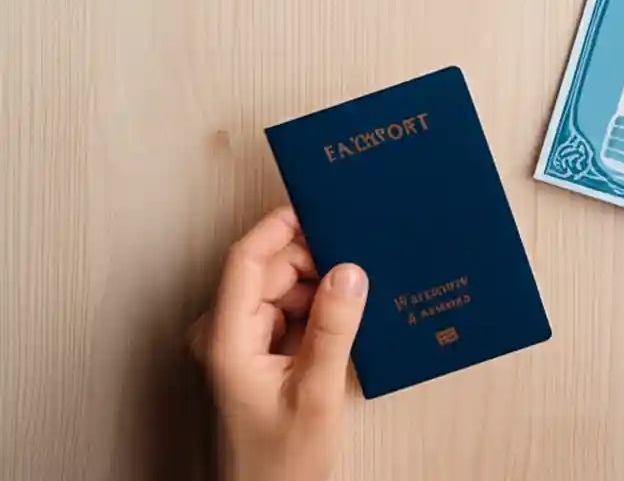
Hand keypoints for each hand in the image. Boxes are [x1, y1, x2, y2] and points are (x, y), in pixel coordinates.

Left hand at [188, 207, 368, 480]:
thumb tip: (349, 271)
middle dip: (315, 259)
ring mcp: (242, 343)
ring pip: (285, 290)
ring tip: (360, 291)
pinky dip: (319, 309)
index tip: (317, 205)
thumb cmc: (281, 461)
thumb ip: (333, 328)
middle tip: (360, 254)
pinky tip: (348, 316)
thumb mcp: (316, 392)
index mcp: (226, 338)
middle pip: (271, 271)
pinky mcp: (260, 353)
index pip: (247, 259)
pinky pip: (291, 313)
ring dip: (321, 286)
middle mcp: (226, 333)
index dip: (281, 226)